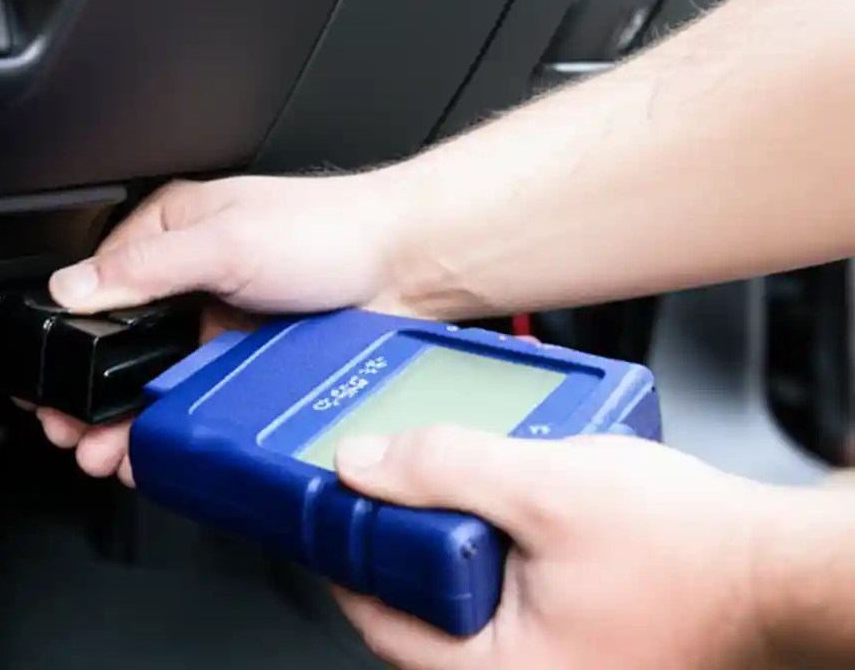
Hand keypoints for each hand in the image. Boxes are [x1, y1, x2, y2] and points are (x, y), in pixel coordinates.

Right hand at [33, 174, 415, 483]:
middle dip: (89, 395)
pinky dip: (170, 426)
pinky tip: (153, 449)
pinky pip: (193, 399)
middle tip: (71, 432)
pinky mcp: (243, 360)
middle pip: (118, 345)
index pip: (96, 290)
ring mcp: (215, 322)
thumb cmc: (329, 231)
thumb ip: (145, 268)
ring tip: (103, 453)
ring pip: (152, 379)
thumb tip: (71, 289)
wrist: (406, 268)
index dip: (69, 342)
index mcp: (169, 231)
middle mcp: (187, 276)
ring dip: (124, 419)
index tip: (51, 384)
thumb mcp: (225, 242)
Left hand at [330, 427, 780, 669]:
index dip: (348, 557)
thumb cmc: (694, 550)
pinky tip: (526, 498)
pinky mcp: (584, 638)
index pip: (380, 622)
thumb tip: (362, 465)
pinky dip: (511, 542)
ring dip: (468, 532)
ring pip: (475, 595)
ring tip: (484, 485)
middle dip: (416, 537)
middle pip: (425, 606)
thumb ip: (444, 469)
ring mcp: (558, 662)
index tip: (331, 514)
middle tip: (411, 484)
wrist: (784, 565)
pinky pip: (520, 592)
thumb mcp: (547, 486)